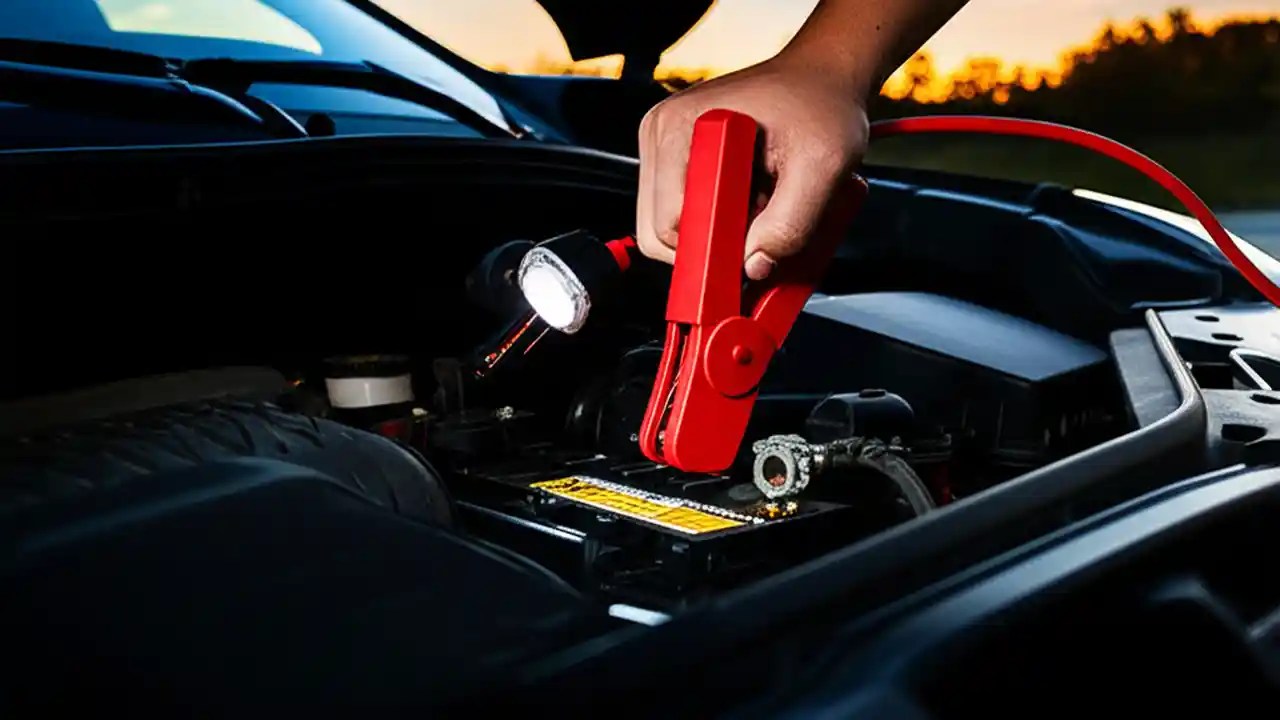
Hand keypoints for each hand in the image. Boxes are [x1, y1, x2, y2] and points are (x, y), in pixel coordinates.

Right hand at [636, 54, 868, 279]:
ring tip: (761, 207)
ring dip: (718, 237)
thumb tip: (754, 267)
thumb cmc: (821, 103)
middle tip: (762, 231)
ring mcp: (666, 150)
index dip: (712, 251)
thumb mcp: (824, 163)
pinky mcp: (678, 163)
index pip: (669, 224)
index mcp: (680, 127)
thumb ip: (791, 223)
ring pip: (672, 233)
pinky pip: (685, 219)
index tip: (749, 254)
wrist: (823, 77)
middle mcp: (662, 136)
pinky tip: (751, 203)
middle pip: (661, 235)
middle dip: (713, 248)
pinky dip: (718, 227)